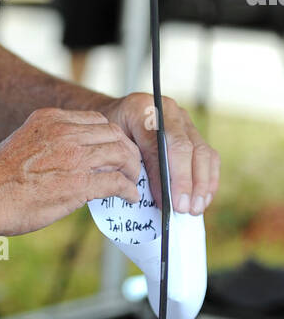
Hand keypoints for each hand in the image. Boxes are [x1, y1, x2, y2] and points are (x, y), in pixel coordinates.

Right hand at [0, 107, 142, 236]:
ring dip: (132, 169)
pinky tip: (129, 197)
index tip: (114, 150)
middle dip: (127, 151)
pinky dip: (128, 189)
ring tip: (132, 182)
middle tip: (130, 167)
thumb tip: (68, 159)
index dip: (111, 137)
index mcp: (50, 119)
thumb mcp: (24, 143)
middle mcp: (64, 132)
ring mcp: (73, 156)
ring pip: (121, 154)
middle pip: (114, 134)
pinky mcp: (78, 183)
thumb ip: (49, 143)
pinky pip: (116, 182)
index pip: (96, 120)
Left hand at [101, 92, 219, 213]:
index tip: (166, 202)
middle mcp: (168, 111)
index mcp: (143, 109)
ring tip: (195, 209)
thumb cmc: (108, 135)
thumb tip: (144, 195)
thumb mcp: (109, 145)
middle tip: (183, 209)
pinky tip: (202, 199)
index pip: (159, 146)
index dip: (164, 177)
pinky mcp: (194, 132)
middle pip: (186, 147)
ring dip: (201, 184)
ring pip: (203, 152)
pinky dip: (208, 180)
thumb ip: (125, 161)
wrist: (115, 116)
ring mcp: (184, 120)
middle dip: (186, 182)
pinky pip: (209, 156)